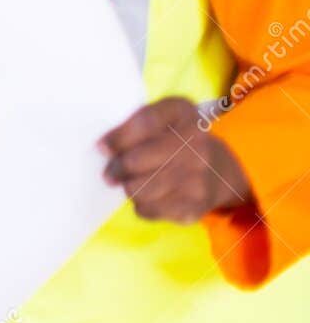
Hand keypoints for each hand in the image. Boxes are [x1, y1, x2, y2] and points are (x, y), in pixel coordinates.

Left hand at [97, 97, 253, 223]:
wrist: (221, 170)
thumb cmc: (176, 139)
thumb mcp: (161, 118)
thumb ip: (131, 125)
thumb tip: (103, 148)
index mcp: (184, 113)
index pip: (145, 122)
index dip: (118, 138)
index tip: (101, 148)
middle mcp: (197, 144)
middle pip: (135, 160)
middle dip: (116, 168)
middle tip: (111, 173)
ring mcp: (198, 177)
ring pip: (138, 188)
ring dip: (129, 187)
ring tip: (133, 182)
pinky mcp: (194, 206)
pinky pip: (148, 209)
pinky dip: (141, 204)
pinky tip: (150, 195)